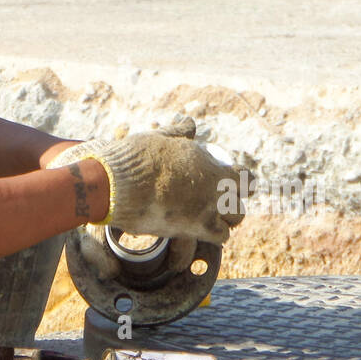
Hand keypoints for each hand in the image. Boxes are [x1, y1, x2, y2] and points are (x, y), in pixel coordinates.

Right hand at [48, 118, 252, 243]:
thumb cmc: (133, 158)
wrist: (116, 184)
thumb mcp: (158, 138)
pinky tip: (204, 229)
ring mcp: (207, 207)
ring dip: (226, 219)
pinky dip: (215, 234)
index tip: (230, 181)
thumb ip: (178, 133)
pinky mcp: (195, 227)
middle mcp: (215, 185)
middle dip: (233, 201)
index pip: (244, 176)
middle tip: (219, 201)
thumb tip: (189, 123)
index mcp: (208, 163)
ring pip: (235, 219)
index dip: (240, 180)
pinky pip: (220, 236)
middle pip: (240, 199)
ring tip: (214, 217)